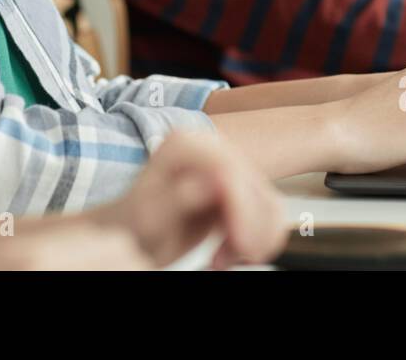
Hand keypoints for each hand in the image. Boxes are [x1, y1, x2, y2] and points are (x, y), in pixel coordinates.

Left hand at [93, 130, 285, 268]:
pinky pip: (271, 212)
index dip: (244, 209)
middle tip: (226, 260)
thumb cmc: (134, 225)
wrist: (136, 232)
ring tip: (223, 258)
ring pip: (269, 203)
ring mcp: (228, 163)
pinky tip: (233, 251)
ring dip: (256, 238)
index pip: (231, 171)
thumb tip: (211, 182)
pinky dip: (261, 238)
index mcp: (184, 145)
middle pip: (255, 188)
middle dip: (249, 230)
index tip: (242, 246)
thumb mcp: (148, 217)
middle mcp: (211, 146)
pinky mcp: (241, 184)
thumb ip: (177, 198)